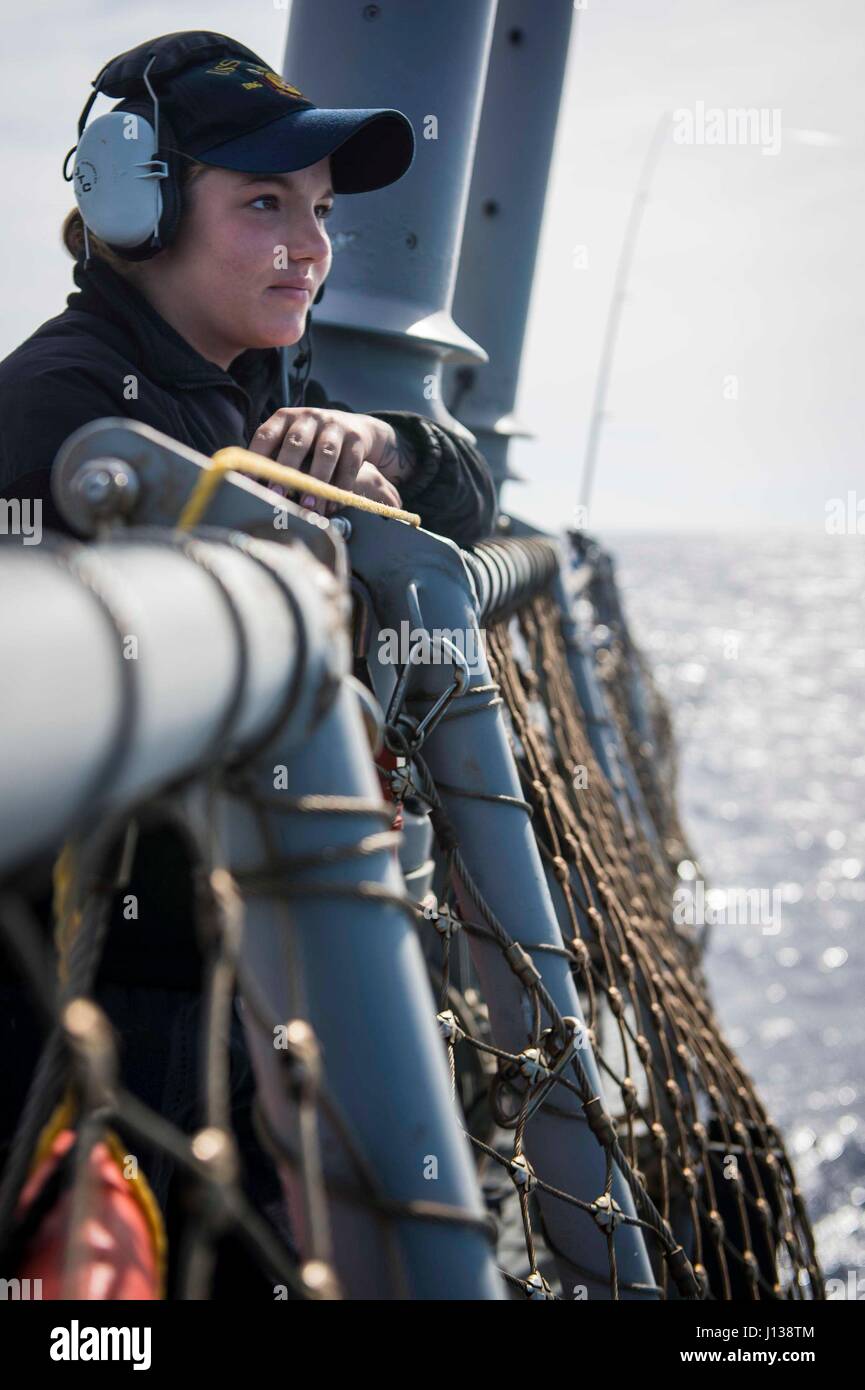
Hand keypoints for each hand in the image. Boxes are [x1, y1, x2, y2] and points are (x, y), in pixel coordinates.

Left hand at [247, 407, 416, 515]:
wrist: (357, 430)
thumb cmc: (313, 443)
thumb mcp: (293, 441)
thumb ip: (274, 457)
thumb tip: (249, 488)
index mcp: (286, 418)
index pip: (266, 435)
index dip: (256, 458)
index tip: (247, 481)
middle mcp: (309, 418)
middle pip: (296, 443)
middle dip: (286, 470)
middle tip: (277, 495)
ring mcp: (334, 427)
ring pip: (325, 454)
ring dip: (316, 482)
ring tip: (308, 506)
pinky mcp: (356, 440)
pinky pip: (349, 465)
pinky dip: (340, 488)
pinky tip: (331, 506)